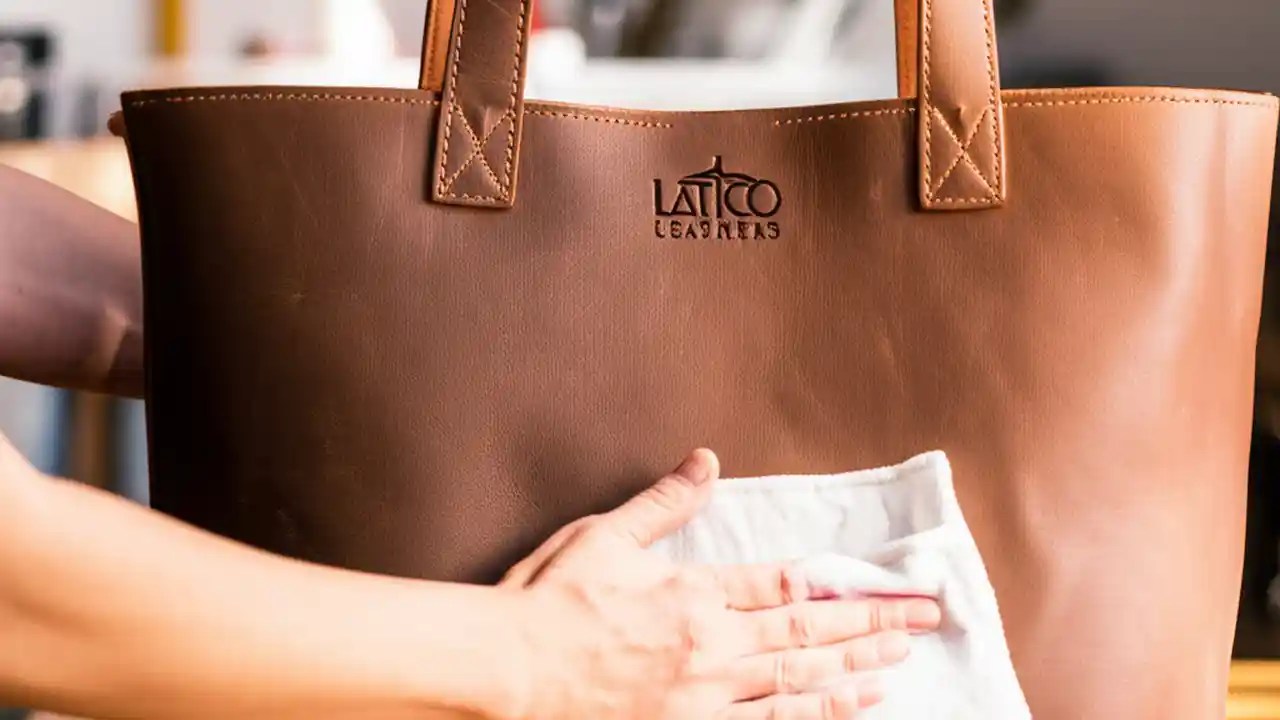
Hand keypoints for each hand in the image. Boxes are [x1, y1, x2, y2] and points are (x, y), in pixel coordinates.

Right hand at [502, 449, 941, 719]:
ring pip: (796, 681)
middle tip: (924, 623)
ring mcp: (703, 696)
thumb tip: (706, 460)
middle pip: (807, 630)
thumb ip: (663, 503)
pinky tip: (843, 708)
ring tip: (897, 666)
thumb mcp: (603, 537)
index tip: (889, 585)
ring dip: (853, 671)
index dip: (847, 584)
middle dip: (872, 626)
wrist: (508, 673)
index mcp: (693, 590)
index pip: (787, 583)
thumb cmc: (549, 601)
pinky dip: (811, 715)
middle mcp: (710, 643)